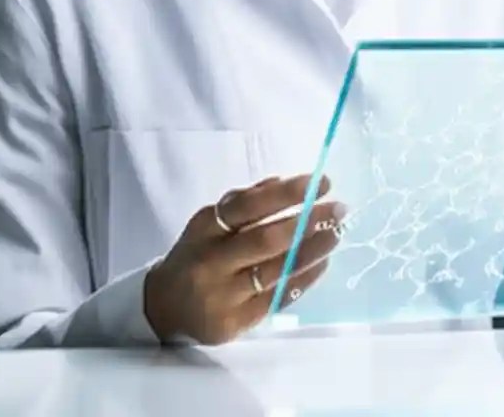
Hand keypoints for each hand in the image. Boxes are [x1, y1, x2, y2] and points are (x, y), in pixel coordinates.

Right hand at [143, 173, 344, 344]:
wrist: (164, 307)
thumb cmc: (197, 256)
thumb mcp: (208, 225)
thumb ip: (243, 203)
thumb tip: (284, 182)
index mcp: (204, 229)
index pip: (247, 206)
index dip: (287, 193)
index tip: (320, 182)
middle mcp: (210, 262)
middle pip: (265, 239)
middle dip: (308, 222)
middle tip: (339, 210)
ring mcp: (222, 295)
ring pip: (275, 270)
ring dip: (312, 250)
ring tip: (336, 234)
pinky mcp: (235, 322)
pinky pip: (277, 298)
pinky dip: (303, 278)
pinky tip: (322, 263)